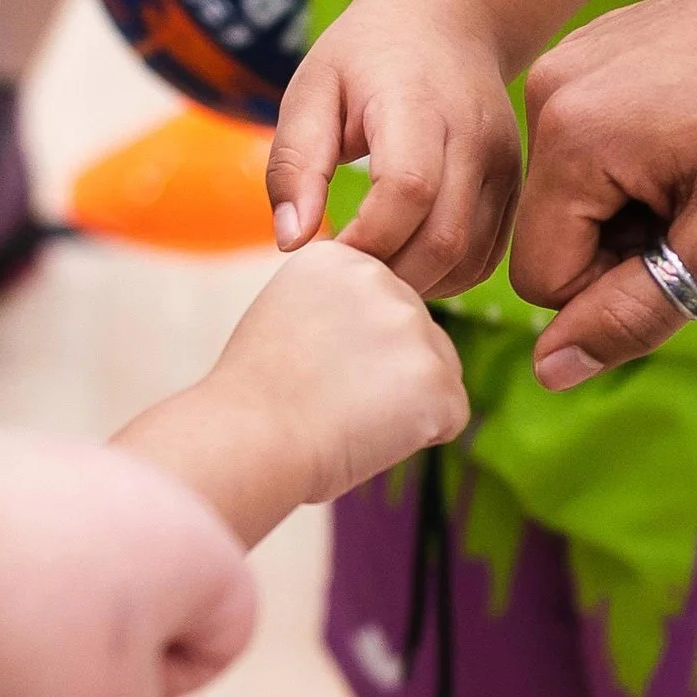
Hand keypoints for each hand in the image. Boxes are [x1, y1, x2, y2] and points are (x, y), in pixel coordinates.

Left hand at [0, 429, 257, 696]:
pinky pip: (8, 544)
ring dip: (35, 618)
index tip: (95, 694)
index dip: (164, 690)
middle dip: (96, 652)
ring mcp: (60, 459)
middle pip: (145, 599)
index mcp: (197, 537)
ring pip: (73, 572)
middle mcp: (139, 481)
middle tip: (33, 678)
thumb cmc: (15, 649)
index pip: (227, 632)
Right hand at [115, 242, 469, 545]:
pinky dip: (419, 437)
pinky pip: (450, 416)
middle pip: (415, 339)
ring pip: (437, 375)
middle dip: (385, 377)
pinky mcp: (436, 375)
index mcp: (340, 259)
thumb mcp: (287, 319)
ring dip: (405, 405)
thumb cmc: (254, 398)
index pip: (380, 310)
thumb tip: (376, 335)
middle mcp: (382, 279)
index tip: (309, 368)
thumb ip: (337, 310)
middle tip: (329, 399)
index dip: (351, 354)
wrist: (246, 437)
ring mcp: (413, 325)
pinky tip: (370, 434)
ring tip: (347, 416)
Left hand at [268, 0, 522, 297]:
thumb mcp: (312, 89)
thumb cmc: (366, 55)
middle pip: (442, 239)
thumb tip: (292, 242)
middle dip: (385, 275)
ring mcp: (505, 166)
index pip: (406, 191)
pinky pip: (487, 257)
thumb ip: (295, 163)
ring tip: (371, 272)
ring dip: (416, 284)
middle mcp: (474, 138)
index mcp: (419, 105)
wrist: (449, 17)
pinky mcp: (516, 188)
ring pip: (468, 258)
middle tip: (343, 277)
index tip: (325, 254)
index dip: (364, 240)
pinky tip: (407, 264)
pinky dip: (446, 277)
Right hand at [510, 0, 696, 388]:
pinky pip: (593, 137)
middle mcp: (547, 88)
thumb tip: (548, 374)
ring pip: (575, 188)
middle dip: (627, 241)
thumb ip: (632, 314)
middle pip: (555, 230)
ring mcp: (571, 56)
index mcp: (569, 137)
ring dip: (637, 201)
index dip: (619, 290)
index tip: (696, 245)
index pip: (542, 279)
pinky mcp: (599, 42)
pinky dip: (643, 155)